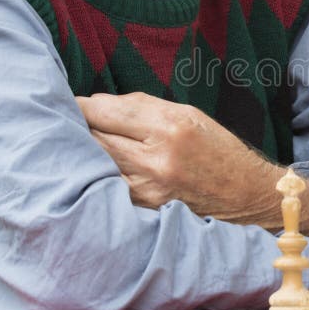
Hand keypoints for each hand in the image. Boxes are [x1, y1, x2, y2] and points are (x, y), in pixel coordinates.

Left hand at [76, 92, 308, 238]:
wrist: (246, 195)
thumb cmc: (218, 150)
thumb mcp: (189, 115)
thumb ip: (145, 108)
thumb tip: (101, 104)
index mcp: (169, 126)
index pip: (106, 109)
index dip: (83, 103)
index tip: (72, 101)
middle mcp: (155, 158)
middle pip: (93, 135)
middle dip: (77, 124)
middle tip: (62, 118)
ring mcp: (147, 187)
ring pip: (95, 162)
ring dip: (83, 150)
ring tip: (74, 141)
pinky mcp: (143, 207)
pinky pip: (108, 184)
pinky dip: (99, 173)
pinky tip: (95, 168)